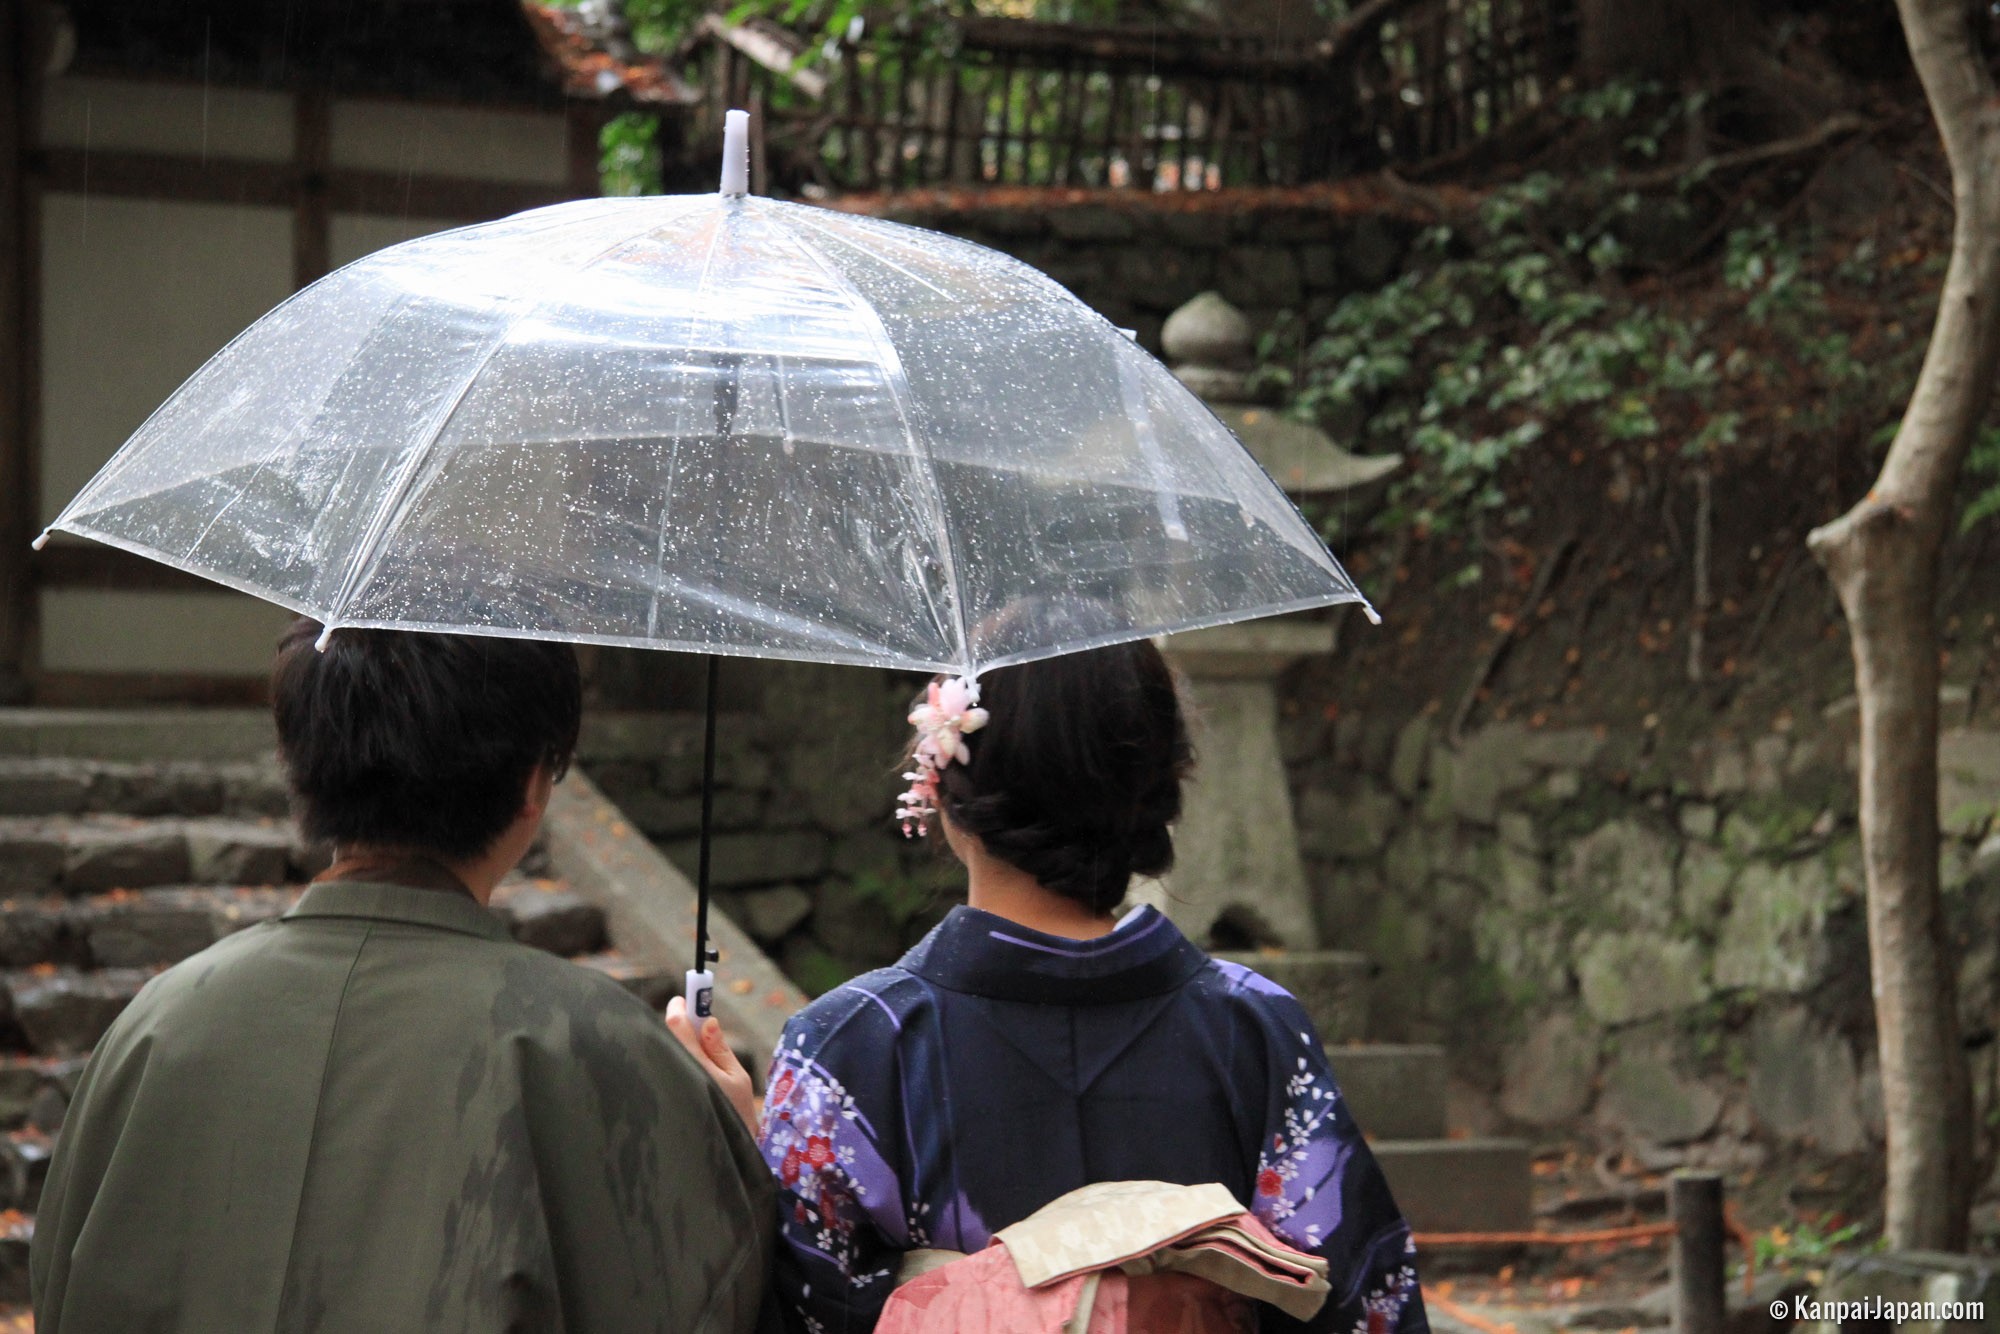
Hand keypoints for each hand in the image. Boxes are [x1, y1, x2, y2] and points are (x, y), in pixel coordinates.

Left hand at [666, 996, 758, 1132]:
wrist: (721, 1157)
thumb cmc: (736, 1116)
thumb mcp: (737, 1079)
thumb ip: (719, 1048)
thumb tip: (707, 1021)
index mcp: (695, 1065)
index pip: (677, 1026)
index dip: (681, 1007)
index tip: (685, 999)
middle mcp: (674, 1073)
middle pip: (666, 1037)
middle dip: (679, 1026)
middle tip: (694, 1025)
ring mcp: (664, 1086)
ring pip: (663, 1053)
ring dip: (676, 1045)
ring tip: (696, 1055)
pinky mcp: (659, 1097)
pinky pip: (662, 1069)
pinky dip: (673, 1062)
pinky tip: (688, 1073)